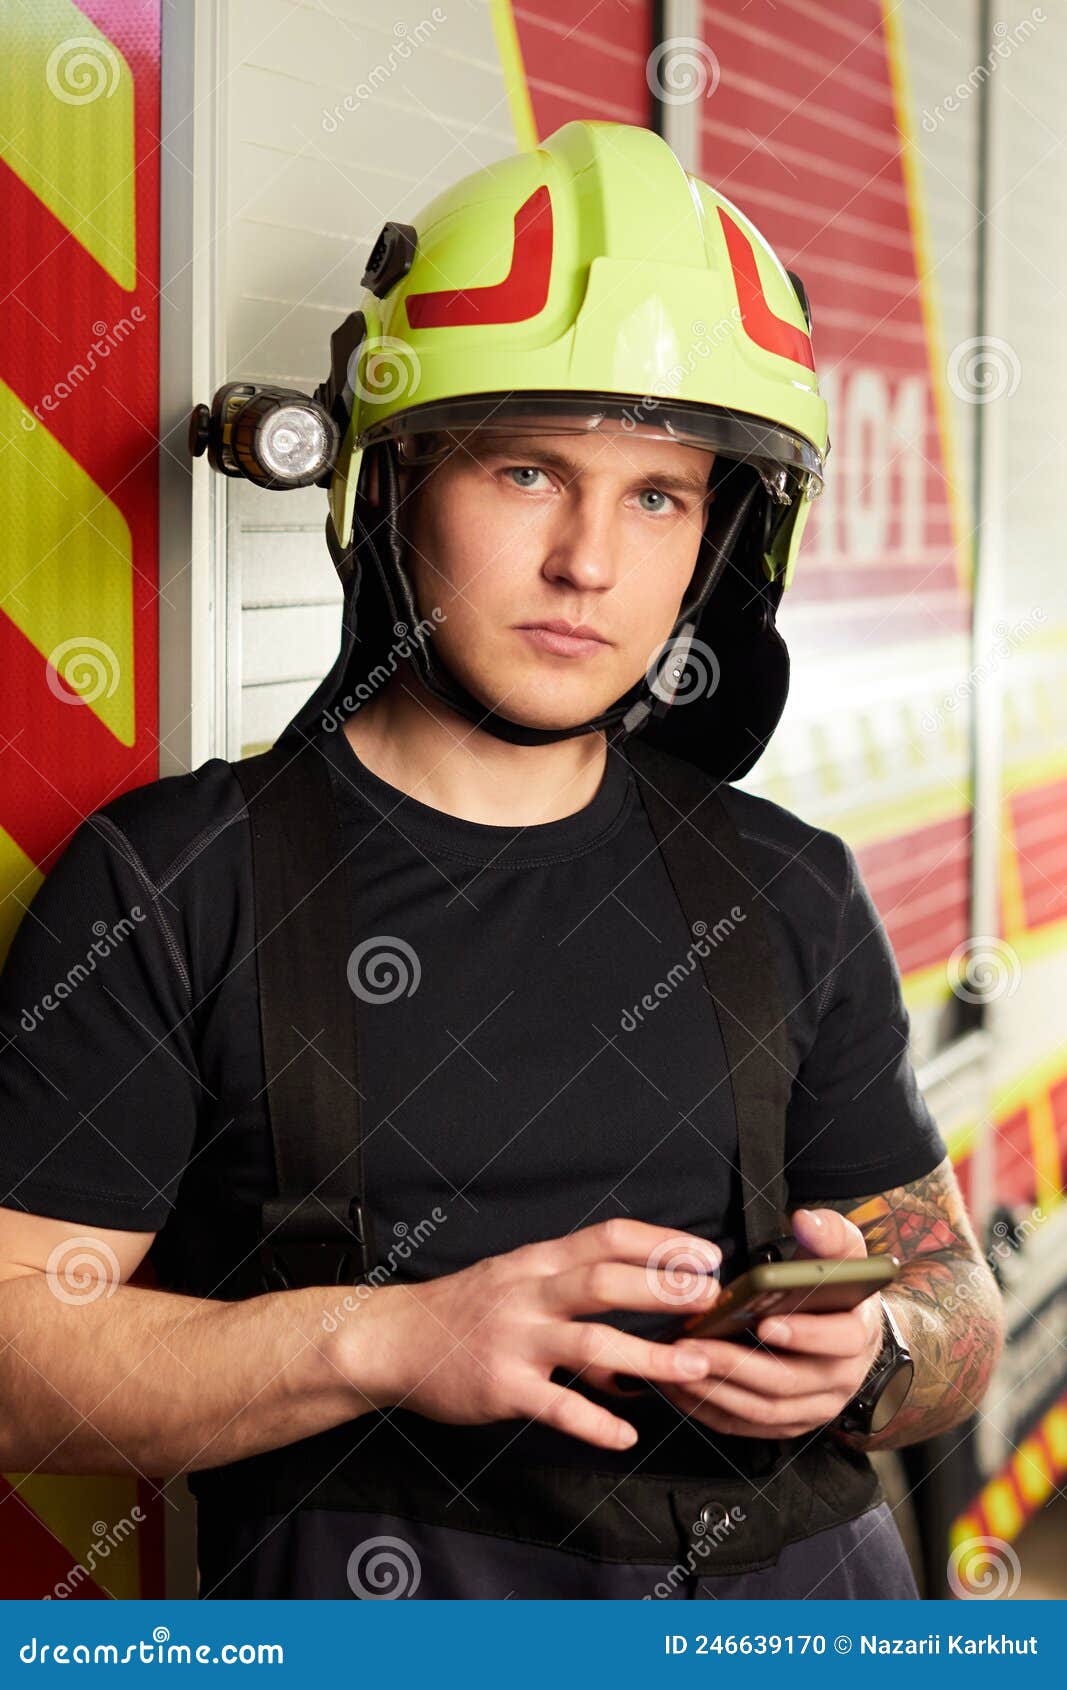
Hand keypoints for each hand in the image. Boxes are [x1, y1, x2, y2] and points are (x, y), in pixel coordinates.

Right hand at [342, 1218, 721, 1451]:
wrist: (392, 1339)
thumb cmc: (462, 1310)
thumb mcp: (516, 1282)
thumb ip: (572, 1291)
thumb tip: (637, 1310)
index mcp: (537, 1262)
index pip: (607, 1237)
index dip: (661, 1242)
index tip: (706, 1256)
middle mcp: (528, 1294)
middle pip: (605, 1281)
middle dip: (664, 1289)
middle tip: (712, 1302)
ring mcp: (514, 1340)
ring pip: (591, 1343)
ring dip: (650, 1357)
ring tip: (695, 1368)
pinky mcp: (501, 1387)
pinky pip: (557, 1406)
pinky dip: (596, 1422)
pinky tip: (626, 1435)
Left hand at [658, 1208, 884, 1438]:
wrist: (848, 1332)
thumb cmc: (837, 1288)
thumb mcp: (842, 1253)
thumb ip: (828, 1234)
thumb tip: (806, 1220)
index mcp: (857, 1334)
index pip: (840, 1340)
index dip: (804, 1334)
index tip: (764, 1321)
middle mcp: (840, 1379)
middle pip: (787, 1382)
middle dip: (735, 1365)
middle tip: (691, 1345)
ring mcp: (814, 1407)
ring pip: (763, 1410)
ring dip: (716, 1390)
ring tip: (676, 1365)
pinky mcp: (787, 1423)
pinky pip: (746, 1426)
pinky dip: (710, 1410)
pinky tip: (679, 1387)